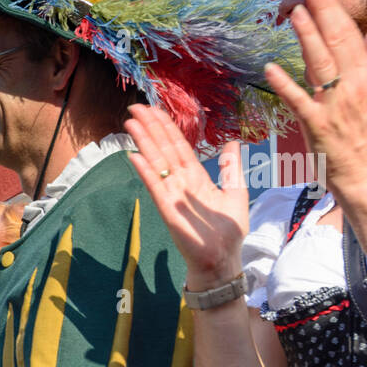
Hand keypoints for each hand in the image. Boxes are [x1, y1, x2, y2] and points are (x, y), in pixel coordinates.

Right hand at [124, 105, 248, 290]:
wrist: (222, 259)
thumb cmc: (229, 231)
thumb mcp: (236, 192)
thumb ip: (231, 167)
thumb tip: (233, 142)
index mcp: (196, 177)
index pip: (179, 147)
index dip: (167, 128)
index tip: (154, 110)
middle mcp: (181, 183)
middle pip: (163, 149)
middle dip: (150, 127)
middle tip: (135, 107)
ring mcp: (172, 195)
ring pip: (156, 163)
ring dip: (143, 142)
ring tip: (130, 123)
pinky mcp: (168, 210)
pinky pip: (155, 186)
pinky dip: (145, 171)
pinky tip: (134, 156)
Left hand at [263, 0, 366, 196]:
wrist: (365, 172)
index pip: (350, 35)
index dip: (334, 10)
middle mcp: (353, 87)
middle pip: (337, 43)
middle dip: (322, 13)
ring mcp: (333, 105)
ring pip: (320, 65)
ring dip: (307, 38)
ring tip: (294, 13)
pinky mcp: (315, 124)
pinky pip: (298, 100)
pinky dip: (285, 84)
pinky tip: (271, 68)